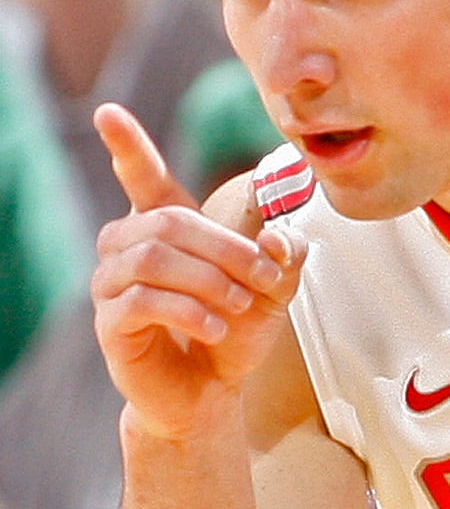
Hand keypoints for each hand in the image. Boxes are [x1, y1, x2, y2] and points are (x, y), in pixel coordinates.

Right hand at [90, 106, 306, 444]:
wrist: (210, 396)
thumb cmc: (232, 335)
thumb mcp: (271, 293)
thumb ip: (283, 259)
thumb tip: (278, 236)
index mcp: (162, 230)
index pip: (143, 179)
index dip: (128, 146)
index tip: (108, 113)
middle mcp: (127, 249)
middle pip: (168, 221)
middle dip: (225, 248)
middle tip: (264, 277)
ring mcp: (112, 286)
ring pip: (153, 258)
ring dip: (208, 279)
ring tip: (240, 304)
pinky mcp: (111, 325)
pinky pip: (142, 300)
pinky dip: (188, 311)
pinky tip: (216, 328)